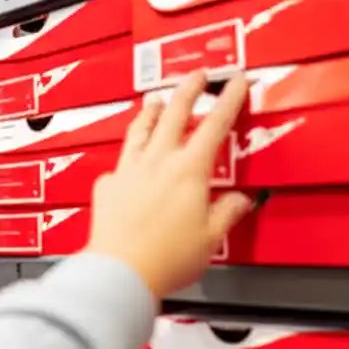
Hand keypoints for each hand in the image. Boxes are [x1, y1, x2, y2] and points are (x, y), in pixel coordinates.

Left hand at [84, 71, 253, 298]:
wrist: (121, 272)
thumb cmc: (165, 260)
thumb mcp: (211, 239)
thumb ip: (227, 214)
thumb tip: (241, 201)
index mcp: (189, 171)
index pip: (215, 124)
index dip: (228, 99)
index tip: (235, 83)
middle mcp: (157, 163)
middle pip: (174, 112)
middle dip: (189, 89)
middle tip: (197, 76)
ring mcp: (129, 171)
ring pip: (141, 129)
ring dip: (151, 111)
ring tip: (156, 102)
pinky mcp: (108, 185)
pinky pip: (119, 161)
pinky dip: (127, 154)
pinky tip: (127, 157)